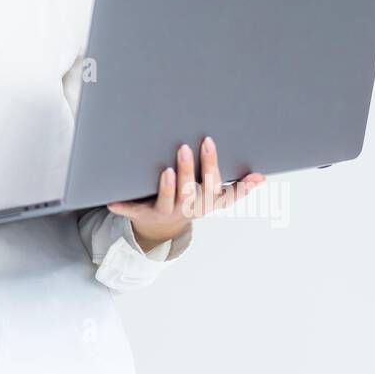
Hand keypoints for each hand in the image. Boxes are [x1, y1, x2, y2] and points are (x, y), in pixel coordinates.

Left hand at [105, 136, 265, 251]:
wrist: (161, 228)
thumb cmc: (191, 201)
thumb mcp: (214, 198)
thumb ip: (236, 187)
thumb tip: (262, 177)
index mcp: (206, 204)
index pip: (220, 191)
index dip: (222, 175)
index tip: (219, 150)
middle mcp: (187, 209)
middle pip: (193, 191)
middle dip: (192, 170)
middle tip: (190, 146)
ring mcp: (165, 212)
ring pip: (169, 200)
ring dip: (168, 187)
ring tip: (167, 170)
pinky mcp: (143, 213)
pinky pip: (133, 210)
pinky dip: (123, 207)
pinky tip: (112, 201)